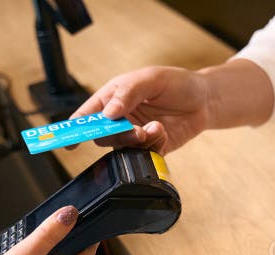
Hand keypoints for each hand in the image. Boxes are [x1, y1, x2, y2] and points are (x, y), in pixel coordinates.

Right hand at [69, 66, 210, 153]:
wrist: (204, 100)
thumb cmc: (176, 83)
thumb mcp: (150, 79)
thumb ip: (128, 93)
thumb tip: (108, 113)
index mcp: (112, 98)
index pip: (87, 115)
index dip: (75, 129)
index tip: (69, 141)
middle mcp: (120, 119)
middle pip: (102, 136)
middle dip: (116, 135)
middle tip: (135, 130)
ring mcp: (134, 135)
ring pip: (122, 148)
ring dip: (137, 141)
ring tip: (155, 127)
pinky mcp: (151, 148)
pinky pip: (144, 155)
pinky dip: (153, 144)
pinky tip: (162, 130)